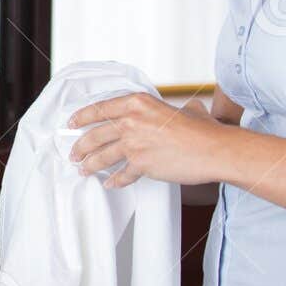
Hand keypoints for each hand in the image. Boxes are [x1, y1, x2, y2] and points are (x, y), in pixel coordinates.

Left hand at [66, 93, 228, 188]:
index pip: (100, 108)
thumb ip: (159, 111)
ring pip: (102, 155)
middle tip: (73, 153)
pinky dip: (114, 180)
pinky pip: (121, 174)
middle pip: (95, 134)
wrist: (214, 149)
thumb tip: (158, 115)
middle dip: (80, 146)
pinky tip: (109, 183)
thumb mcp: (176, 109)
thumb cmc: (201, 130)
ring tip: (83, 170)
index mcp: (137, 102)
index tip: (71, 123)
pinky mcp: (141, 163)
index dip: (82, 117)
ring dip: (90, 165)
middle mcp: (131, 120)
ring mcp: (134, 142)